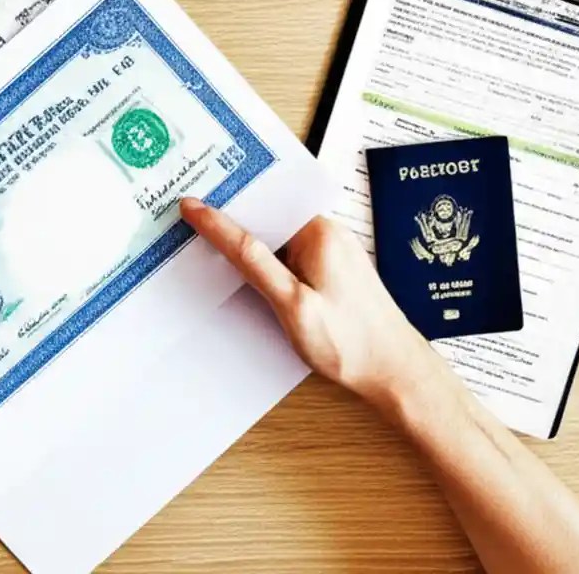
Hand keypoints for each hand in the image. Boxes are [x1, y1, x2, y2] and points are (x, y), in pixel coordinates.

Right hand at [179, 198, 435, 405]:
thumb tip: (211, 219)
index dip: (221, 207)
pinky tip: (250, 286)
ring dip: (249, 254)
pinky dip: (268, 270)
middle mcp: (327, 234)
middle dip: (231, 230)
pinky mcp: (333, 272)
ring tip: (212, 264)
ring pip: (276, 243)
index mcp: (318, 230)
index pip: (258, 206)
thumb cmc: (349, 342)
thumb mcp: (291, 302)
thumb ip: (251, 260)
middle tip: (188, 238)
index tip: (182, 210)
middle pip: (266, 221)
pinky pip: (290, 260)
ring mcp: (332, 253)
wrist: (396, 373)